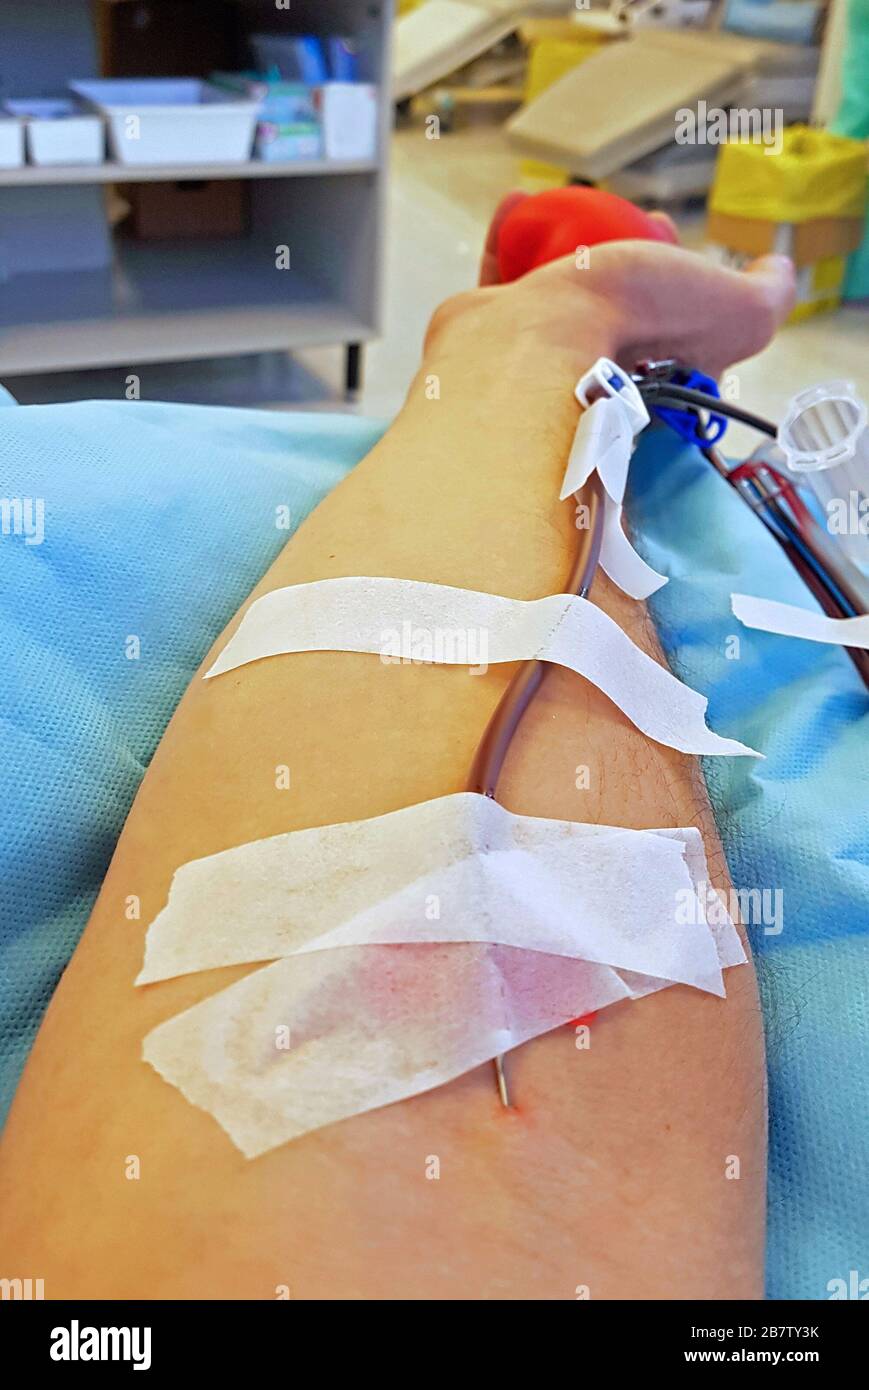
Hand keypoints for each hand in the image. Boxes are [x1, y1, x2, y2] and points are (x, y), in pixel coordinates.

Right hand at [426, 192, 795, 382]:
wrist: (538, 349)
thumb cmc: (640, 327)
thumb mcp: (741, 313)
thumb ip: (770, 294)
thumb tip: (774, 269)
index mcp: (649, 375)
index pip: (670, 322)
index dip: (677, 272)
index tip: (669, 231)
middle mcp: (593, 371)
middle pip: (612, 303)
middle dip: (621, 253)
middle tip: (625, 218)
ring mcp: (536, 356)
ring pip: (550, 291)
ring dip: (557, 242)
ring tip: (563, 202)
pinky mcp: (488, 334)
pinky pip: (499, 275)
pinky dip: (507, 235)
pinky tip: (517, 200)